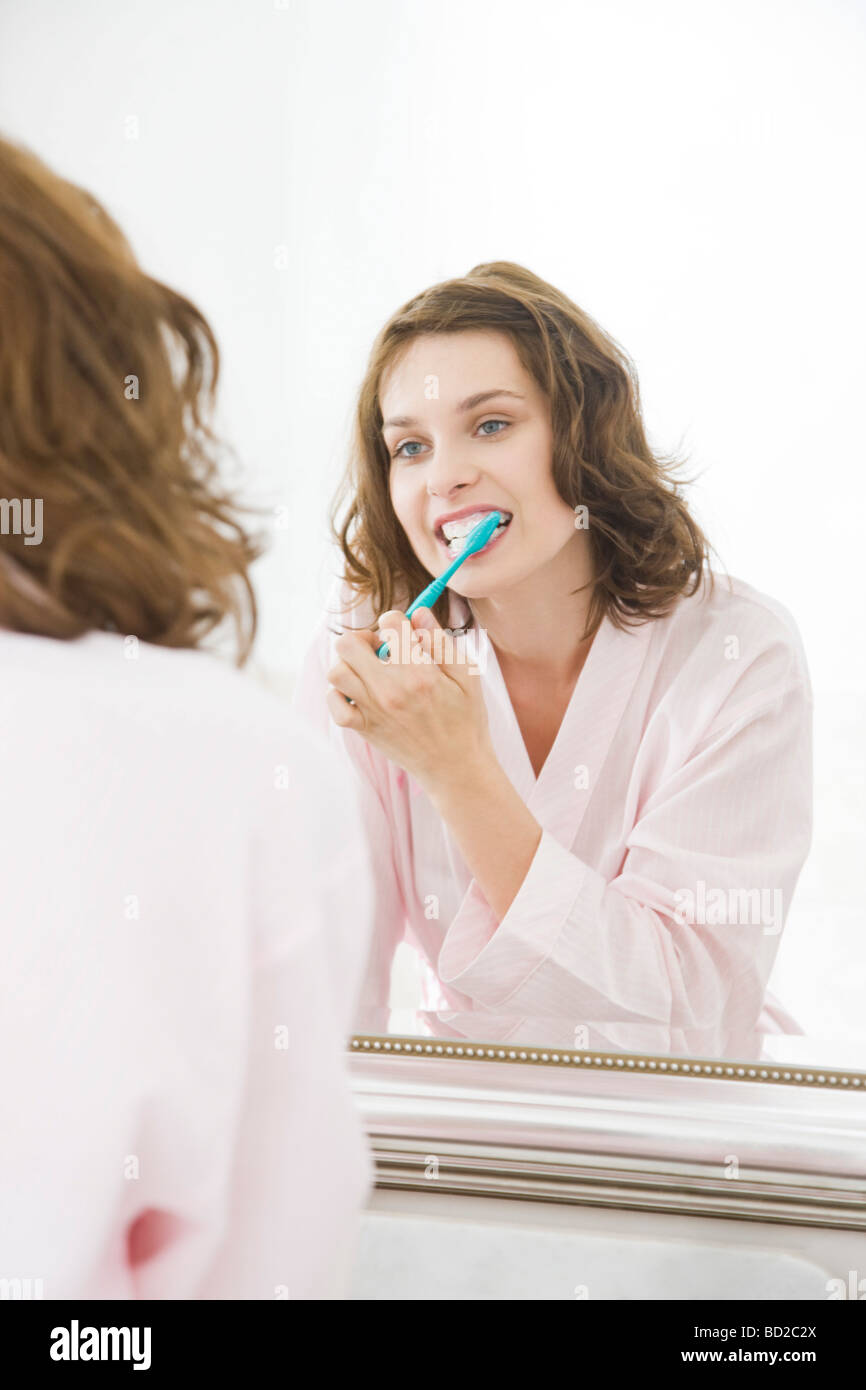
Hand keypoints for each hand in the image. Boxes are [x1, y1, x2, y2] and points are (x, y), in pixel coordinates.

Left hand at [325, 606, 492, 794]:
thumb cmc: (466, 721)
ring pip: (337, 671)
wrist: (456, 769)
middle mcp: (390, 689)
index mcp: (419, 672)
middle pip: (349, 643)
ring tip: (369, 672)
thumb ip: (441, 642)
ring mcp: (373, 710)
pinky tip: (358, 694)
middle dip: (364, 638)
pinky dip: (338, 695)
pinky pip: (334, 704)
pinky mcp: (364, 728)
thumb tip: (418, 614)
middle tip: (379, 649)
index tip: (403, 633)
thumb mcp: (467, 676)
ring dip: (350, 665)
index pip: (389, 624)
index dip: (396, 621)